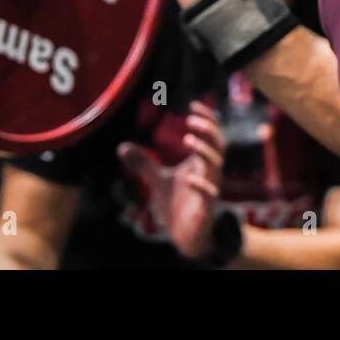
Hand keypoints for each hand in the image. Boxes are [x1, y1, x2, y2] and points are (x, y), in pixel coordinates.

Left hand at [118, 100, 230, 260]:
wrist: (184, 235)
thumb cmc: (176, 204)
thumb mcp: (157, 179)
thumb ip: (144, 163)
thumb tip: (121, 147)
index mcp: (201, 162)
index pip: (211, 134)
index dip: (206, 118)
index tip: (193, 104)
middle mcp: (209, 172)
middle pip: (218, 144)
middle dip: (208, 130)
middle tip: (191, 119)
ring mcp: (210, 188)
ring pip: (216, 165)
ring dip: (204, 150)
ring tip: (188, 139)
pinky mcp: (205, 207)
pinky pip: (209, 193)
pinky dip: (201, 185)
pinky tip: (190, 178)